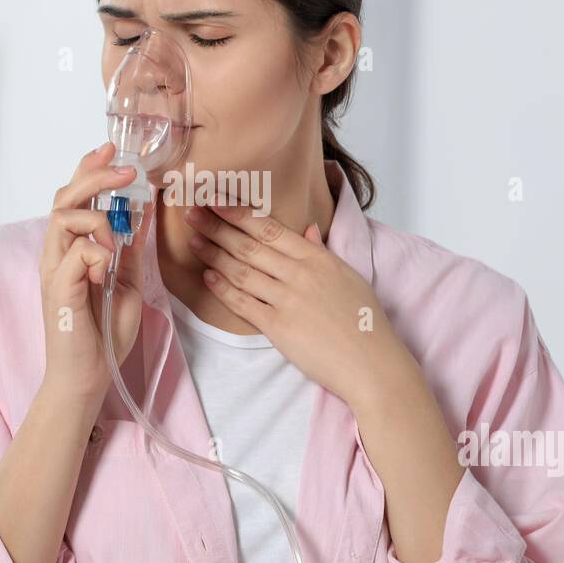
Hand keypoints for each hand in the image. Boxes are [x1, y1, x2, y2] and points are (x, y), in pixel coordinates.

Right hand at [39, 142, 155, 410]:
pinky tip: (107, 270)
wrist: (89, 376)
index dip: (89, 169)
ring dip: (97, 218)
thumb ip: (129, 248)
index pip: (74, 198)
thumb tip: (142, 210)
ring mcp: (55, 271)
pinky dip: (97, 252)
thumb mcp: (126, 282)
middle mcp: (57, 255)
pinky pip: (75, 253)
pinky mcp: (59, 290)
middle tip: (126, 169)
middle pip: (65, 197)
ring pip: (64, 217)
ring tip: (116, 239)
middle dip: (95, 176)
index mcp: (72, 250)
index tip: (110, 149)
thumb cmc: (103, 333)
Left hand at [183, 202, 421, 409]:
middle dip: (217, 226)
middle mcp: (300, 275)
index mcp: (318, 259)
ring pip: (241, 271)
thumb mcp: (348, 277)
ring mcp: (287, 300)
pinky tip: (208, 277)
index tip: (217, 199)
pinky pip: (243, 303)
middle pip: (249, 245)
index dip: (239, 213)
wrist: (371, 363)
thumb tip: (308, 230)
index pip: (270, 229)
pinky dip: (223, 289)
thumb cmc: (364, 321)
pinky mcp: (278, 327)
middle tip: (192, 212)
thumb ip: (322, 252)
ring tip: (194, 241)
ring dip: (214, 254)